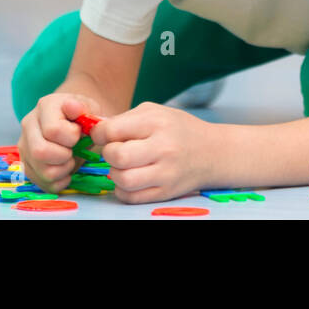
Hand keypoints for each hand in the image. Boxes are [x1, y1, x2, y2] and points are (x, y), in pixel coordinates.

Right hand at [19, 93, 102, 192]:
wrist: (75, 122)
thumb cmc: (82, 115)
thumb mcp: (90, 107)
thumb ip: (85, 109)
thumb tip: (73, 108)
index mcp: (45, 106)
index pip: (53, 130)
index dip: (72, 137)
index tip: (79, 133)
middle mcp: (28, 125)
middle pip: (40, 152)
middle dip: (64, 156)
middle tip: (74, 150)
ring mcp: (24, 146)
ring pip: (41, 171)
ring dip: (63, 170)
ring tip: (71, 159)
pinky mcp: (26, 165)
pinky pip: (42, 183)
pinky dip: (59, 181)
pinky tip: (65, 169)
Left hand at [94, 102, 216, 203]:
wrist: (213, 152)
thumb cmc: (179, 129)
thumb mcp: (156, 112)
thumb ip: (126, 119)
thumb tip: (95, 130)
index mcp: (158, 122)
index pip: (112, 130)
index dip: (100, 133)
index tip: (104, 135)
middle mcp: (163, 147)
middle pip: (117, 156)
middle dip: (109, 153)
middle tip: (116, 151)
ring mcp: (166, 173)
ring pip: (122, 179)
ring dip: (115, 173)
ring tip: (124, 166)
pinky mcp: (165, 192)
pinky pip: (130, 197)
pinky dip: (123, 189)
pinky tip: (132, 178)